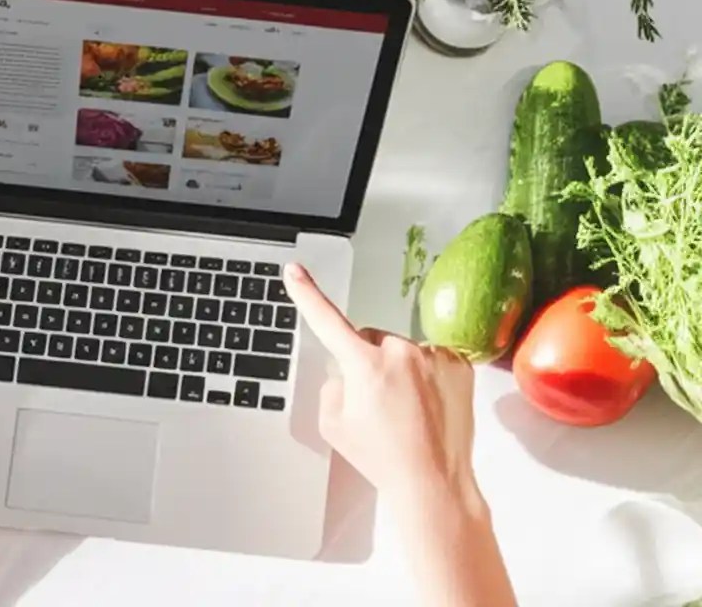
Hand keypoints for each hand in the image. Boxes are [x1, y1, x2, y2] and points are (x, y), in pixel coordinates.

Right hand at [284, 263, 477, 506]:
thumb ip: (333, 385)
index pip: (326, 320)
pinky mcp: (458, 364)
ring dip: (398, 369)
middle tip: (373, 401)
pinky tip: (424, 405)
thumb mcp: (334, 424)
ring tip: (404, 410)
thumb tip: (347, 372)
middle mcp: (401, 353)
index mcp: (365, 366)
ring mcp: (433, 357)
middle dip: (366, 359)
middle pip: (369, 339)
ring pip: (401, 349)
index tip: (295, 270)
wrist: (432, 481)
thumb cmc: (382, 457)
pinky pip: (429, 357)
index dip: (306, 293)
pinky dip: (424, 375)